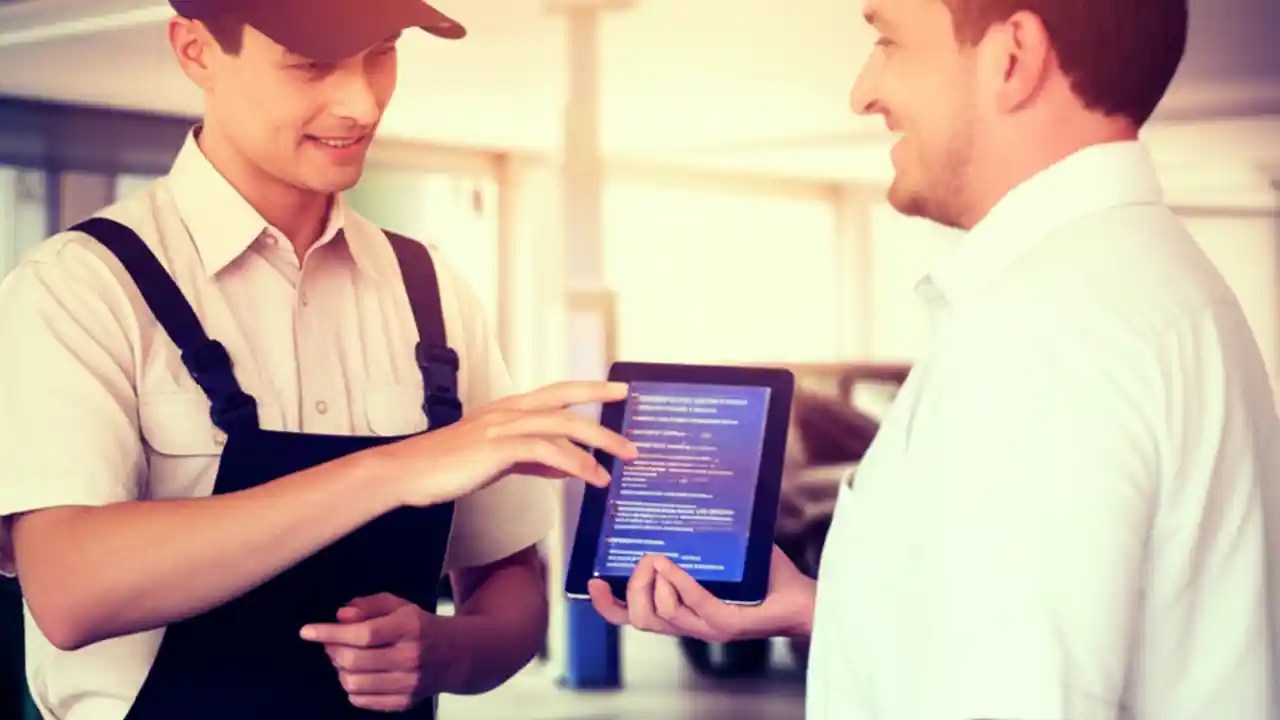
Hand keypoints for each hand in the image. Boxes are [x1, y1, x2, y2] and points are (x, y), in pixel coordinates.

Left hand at [300, 593, 437, 711]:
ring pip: (353, 683)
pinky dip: (351, 687)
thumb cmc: (420, 627)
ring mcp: (408, 684)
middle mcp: (410, 658)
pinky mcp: (404, 702)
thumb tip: (340, 616)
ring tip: (346, 659)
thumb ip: (368, 606)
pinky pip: (362, 700)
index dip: (330, 633)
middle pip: (353, 661)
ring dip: (340, 670)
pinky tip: (359, 674)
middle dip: (332, 650)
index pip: (362, 634)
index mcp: (409, 628)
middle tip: (331, 643)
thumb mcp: (399, 606)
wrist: (456, 656)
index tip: (307, 631)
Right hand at [374, 380, 638, 507]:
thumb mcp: (495, 459)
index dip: (589, 388)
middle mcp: (508, 411)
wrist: (406, 473)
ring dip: (599, 442)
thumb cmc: (445, 467)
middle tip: (632, 423)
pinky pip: (546, 450)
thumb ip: (530, 458)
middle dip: (604, 407)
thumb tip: (563, 466)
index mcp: (507, 409)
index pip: (556, 392)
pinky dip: (575, 463)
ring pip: (563, 424)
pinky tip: (591, 476)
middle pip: (566, 400)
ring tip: (623, 460)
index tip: (617, 388)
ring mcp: (502, 427)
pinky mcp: (497, 447)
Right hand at [588, 546, 816, 641]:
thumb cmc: (767, 576)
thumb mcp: (724, 552)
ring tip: (662, 558)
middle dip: (631, 588)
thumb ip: (701, 534)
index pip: (634, 618)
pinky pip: (694, 603)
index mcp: (683, 610)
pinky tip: (674, 565)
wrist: (805, 598)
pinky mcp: (727, 624)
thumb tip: (683, 489)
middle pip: (639, 619)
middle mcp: (691, 624)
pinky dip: (681, 582)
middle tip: (644, 559)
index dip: (608, 606)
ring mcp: (708, 627)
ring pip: (660, 614)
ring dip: (655, 583)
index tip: (593, 582)